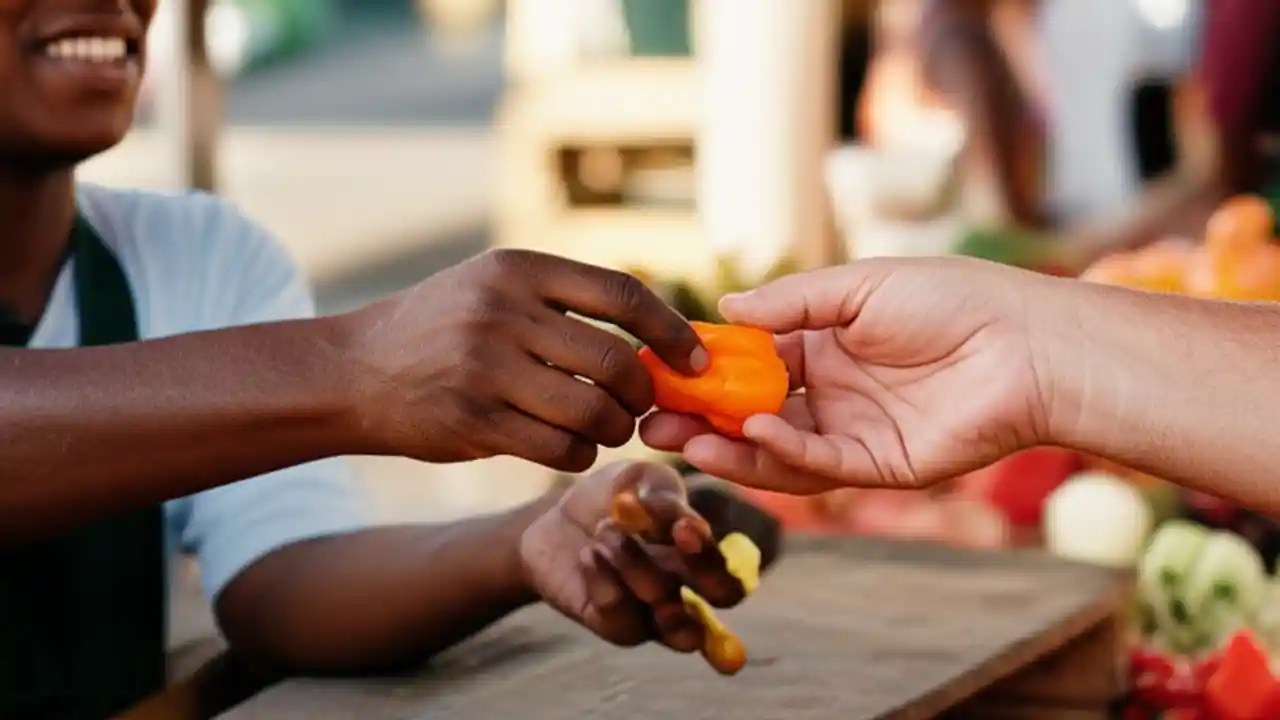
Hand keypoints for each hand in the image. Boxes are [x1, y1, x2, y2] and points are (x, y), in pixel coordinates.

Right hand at [345, 250, 705, 470]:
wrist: (354, 371)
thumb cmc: (440, 329)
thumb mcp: (492, 287)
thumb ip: (561, 301)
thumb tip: (654, 338)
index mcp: (518, 269)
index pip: (622, 294)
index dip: (671, 330)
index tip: (694, 359)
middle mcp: (504, 312)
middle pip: (616, 359)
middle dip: (642, 392)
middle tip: (639, 404)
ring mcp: (487, 368)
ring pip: (593, 410)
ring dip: (613, 428)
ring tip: (605, 426)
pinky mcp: (476, 421)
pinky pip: (560, 447)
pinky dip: (580, 453)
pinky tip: (571, 446)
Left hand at [520, 462, 745, 651]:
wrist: (554, 515)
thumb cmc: (611, 497)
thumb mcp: (641, 481)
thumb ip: (666, 497)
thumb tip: (686, 523)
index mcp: (698, 563)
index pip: (730, 584)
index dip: (716, 562)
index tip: (685, 527)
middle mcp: (680, 597)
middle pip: (715, 607)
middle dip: (698, 574)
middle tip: (669, 537)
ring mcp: (646, 617)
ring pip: (666, 617)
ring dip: (637, 568)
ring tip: (604, 531)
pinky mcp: (608, 624)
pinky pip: (620, 620)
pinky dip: (605, 582)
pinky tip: (588, 553)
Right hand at [642, 258, 1057, 492]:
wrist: (1026, 344)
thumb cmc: (950, 299)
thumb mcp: (856, 287)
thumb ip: (790, 303)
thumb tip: (725, 310)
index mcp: (824, 346)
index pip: (749, 364)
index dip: (705, 371)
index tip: (659, 371)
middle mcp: (832, 393)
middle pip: (750, 413)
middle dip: (699, 419)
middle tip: (649, 420)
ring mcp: (852, 433)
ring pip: (775, 448)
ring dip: (726, 446)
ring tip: (679, 438)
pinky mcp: (879, 467)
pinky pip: (818, 465)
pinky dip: (780, 452)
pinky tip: (748, 432)